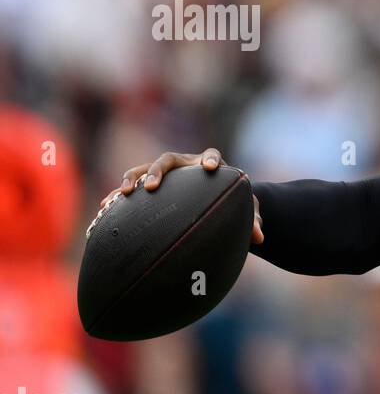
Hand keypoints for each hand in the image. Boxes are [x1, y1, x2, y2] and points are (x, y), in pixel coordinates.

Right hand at [97, 148, 262, 243]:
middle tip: (153, 186)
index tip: (209, 167)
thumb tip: (259, 238)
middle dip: (159, 171)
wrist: (215, 201)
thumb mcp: (245, 210)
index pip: (211, 154)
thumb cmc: (232, 203)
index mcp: (210, 165)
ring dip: (133, 179)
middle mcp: (185, 165)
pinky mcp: (150, 186)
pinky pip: (132, 188)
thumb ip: (254, 220)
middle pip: (168, 160)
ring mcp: (165, 174)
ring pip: (144, 169)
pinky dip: (119, 196)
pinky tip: (105, 208)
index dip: (209, 158)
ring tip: (123, 194)